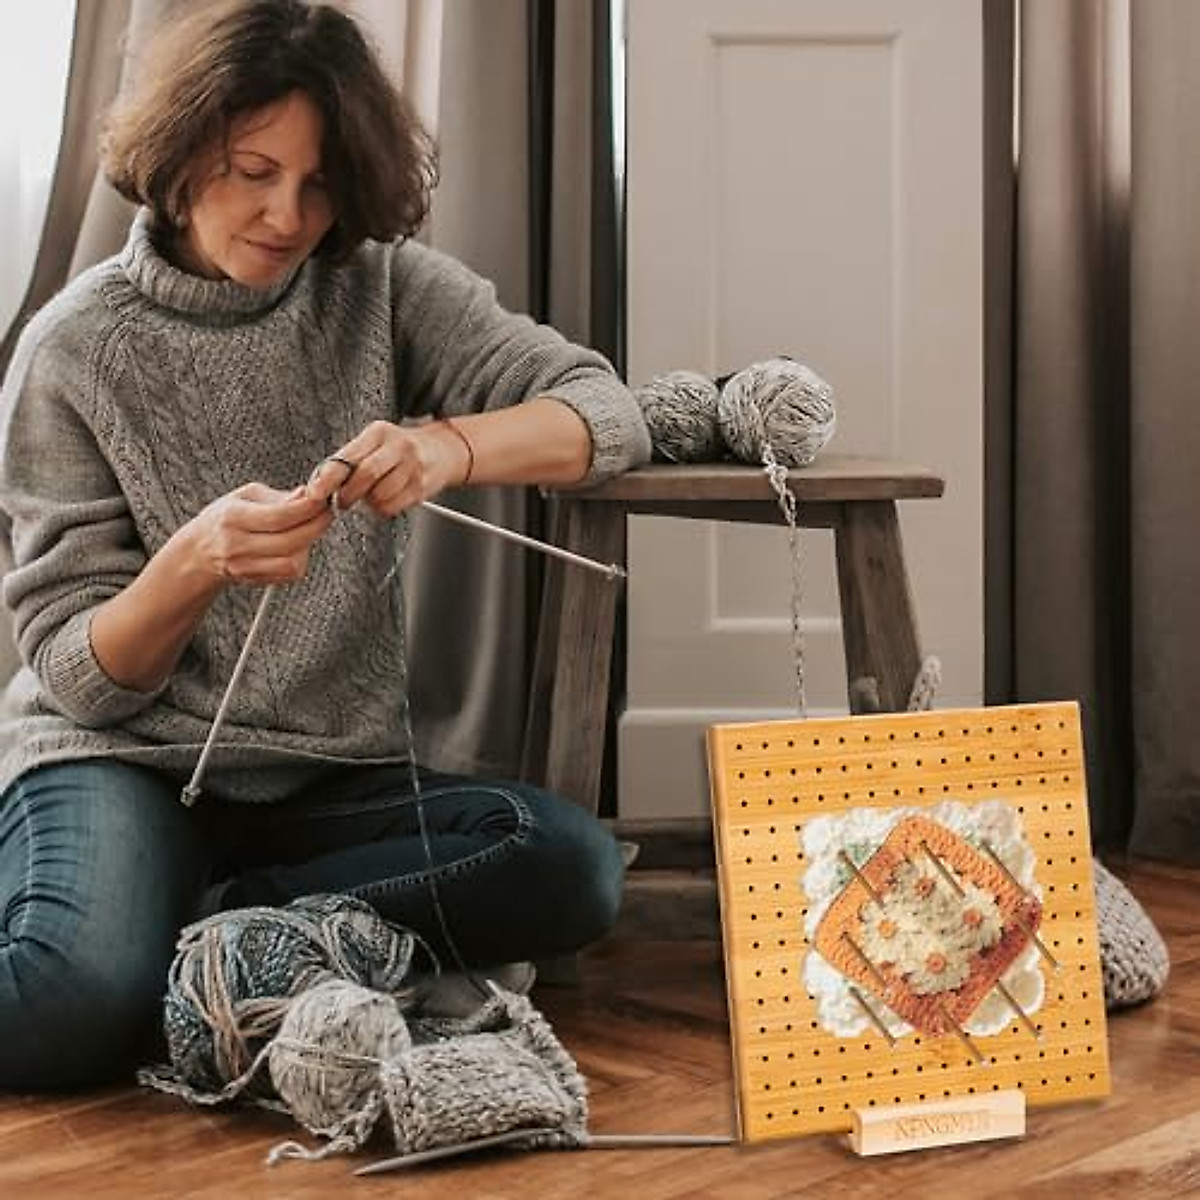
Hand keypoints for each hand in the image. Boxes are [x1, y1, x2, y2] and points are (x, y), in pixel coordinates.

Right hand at [184, 482, 333, 585]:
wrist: (200, 551)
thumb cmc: (225, 518)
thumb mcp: (246, 496)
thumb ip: (278, 497)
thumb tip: (306, 496)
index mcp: (233, 518)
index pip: (279, 516)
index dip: (307, 509)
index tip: (323, 500)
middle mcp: (236, 545)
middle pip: (290, 541)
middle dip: (316, 525)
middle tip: (326, 513)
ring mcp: (244, 566)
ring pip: (293, 562)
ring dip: (309, 544)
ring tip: (308, 528)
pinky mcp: (255, 580)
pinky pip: (289, 573)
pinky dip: (300, 558)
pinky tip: (296, 545)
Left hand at [306, 420, 470, 516]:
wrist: (442, 451)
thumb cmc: (401, 449)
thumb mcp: (374, 443)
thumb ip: (349, 459)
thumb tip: (319, 483)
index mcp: (379, 432)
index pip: (348, 456)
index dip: (328, 478)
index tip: (315, 493)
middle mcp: (398, 446)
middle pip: (365, 475)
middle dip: (348, 494)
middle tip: (342, 501)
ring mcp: (413, 466)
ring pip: (379, 495)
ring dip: (369, 501)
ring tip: (372, 494)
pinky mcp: (421, 487)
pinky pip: (392, 506)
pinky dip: (383, 508)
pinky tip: (387, 497)